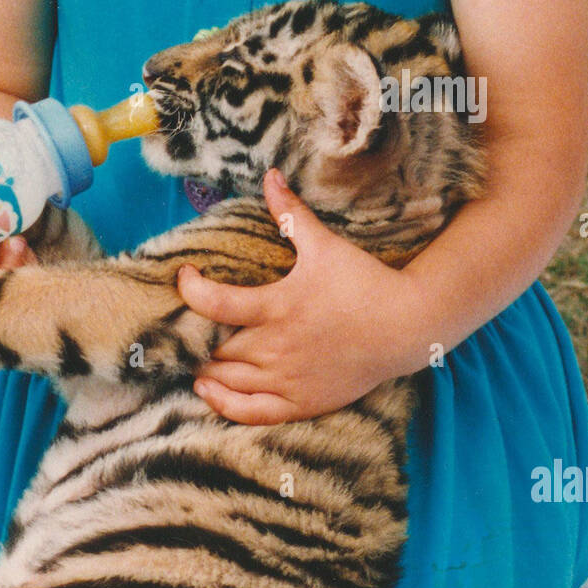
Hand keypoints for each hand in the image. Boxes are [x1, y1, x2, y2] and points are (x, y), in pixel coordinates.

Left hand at [177, 170, 430, 423]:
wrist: (405, 328)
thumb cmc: (364, 283)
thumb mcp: (325, 245)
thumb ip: (290, 214)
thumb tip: (269, 176)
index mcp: (276, 306)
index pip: (214, 303)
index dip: (190, 290)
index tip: (185, 278)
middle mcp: (274, 347)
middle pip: (214, 346)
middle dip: (194, 335)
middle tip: (182, 324)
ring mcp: (285, 378)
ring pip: (226, 379)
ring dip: (204, 367)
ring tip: (191, 354)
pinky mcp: (299, 402)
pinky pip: (249, 411)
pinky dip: (223, 404)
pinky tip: (206, 390)